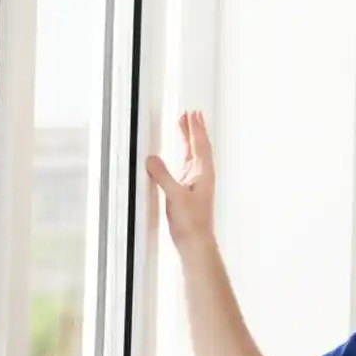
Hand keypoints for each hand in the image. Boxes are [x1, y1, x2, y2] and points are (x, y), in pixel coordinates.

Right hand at [146, 111, 216, 250]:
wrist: (195, 242)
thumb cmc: (191, 222)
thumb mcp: (174, 196)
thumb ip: (163, 175)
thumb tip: (151, 158)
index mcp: (203, 173)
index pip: (200, 144)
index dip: (196, 128)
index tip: (193, 113)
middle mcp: (202, 175)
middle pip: (199, 146)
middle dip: (194, 129)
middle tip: (190, 113)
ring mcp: (196, 182)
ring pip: (194, 154)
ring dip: (189, 139)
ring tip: (184, 125)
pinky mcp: (189, 190)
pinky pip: (187, 165)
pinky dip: (183, 153)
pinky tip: (180, 152)